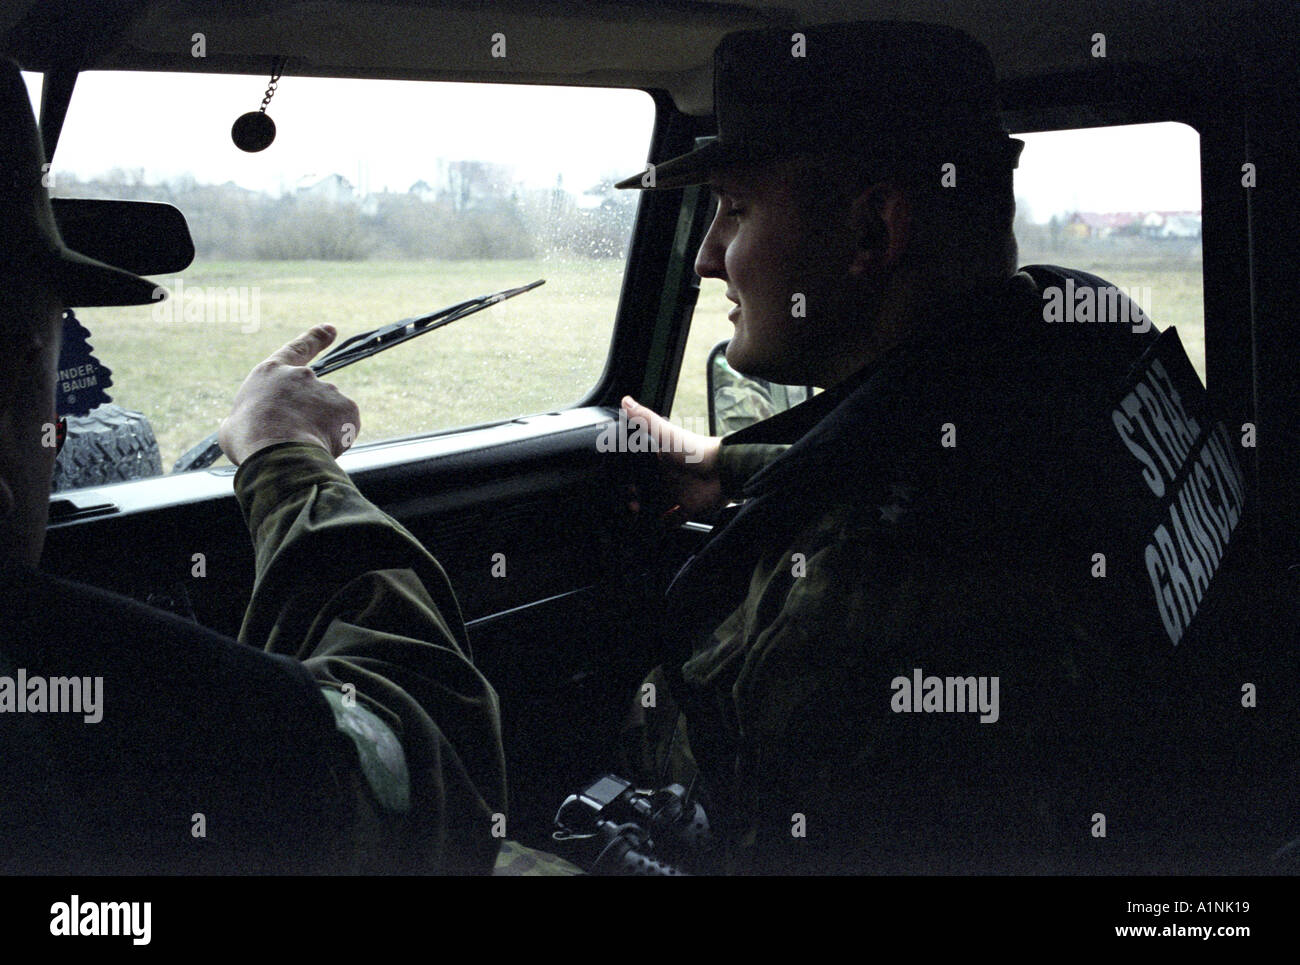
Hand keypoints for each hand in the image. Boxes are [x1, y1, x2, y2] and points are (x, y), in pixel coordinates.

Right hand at [219, 325, 360, 465]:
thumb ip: (250, 419)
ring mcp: (328, 390)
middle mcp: (303, 375)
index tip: (330, 330)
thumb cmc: (249, 440)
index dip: (314, 339)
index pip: (296, 350)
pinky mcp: (347, 408)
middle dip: (307, 417)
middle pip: (311, 397)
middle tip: (292, 439)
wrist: (278, 452)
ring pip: (328, 415)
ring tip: (300, 446)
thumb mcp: (233, 426)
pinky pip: (345, 427)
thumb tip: (251, 428)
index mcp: (271, 372)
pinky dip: (336, 439)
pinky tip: (319, 447)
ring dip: (319, 430)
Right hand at [620, 396, 724, 520]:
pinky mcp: (690, 507)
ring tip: (637, 516)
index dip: (629, 477)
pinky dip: (666, 522)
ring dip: (646, 510)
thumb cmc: (695, 450)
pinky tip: (657, 524)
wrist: (724, 470)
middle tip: (631, 503)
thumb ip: (645, 419)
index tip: (621, 485)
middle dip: (635, 497)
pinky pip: (675, 517)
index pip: (640, 469)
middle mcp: (669, 476)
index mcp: (661, 459)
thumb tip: (626, 400)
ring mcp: (679, 492)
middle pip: (646, 488)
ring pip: (657, 504)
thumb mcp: (666, 434)